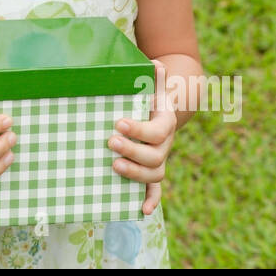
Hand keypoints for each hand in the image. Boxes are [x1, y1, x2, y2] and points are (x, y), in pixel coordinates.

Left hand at [107, 58, 175, 215]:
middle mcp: (165, 144)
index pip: (158, 130)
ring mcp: (158, 160)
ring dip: (135, 174)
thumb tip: (154, 64)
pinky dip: (151, 200)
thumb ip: (152, 76)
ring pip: (155, 174)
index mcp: (165, 123)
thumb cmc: (148, 98)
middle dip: (133, 151)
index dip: (139, 130)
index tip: (118, 123)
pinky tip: (141, 211)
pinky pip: (155, 189)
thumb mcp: (151, 86)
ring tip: (113, 166)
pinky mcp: (151, 172)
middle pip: (155, 155)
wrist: (159, 111)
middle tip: (110, 143)